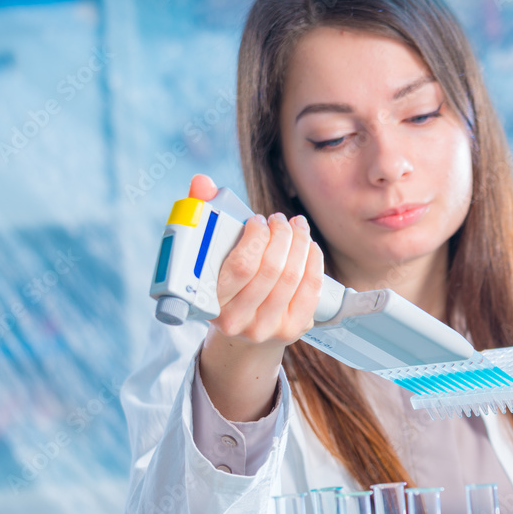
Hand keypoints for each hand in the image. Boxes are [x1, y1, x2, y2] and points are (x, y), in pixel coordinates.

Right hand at [191, 174, 324, 421]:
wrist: (241, 332)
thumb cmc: (222, 282)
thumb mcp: (205, 255)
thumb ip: (199, 214)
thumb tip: (201, 181)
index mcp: (209, 304)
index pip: (241, 266)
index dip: (256, 238)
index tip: (258, 221)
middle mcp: (237, 321)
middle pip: (272, 269)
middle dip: (281, 235)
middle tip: (280, 220)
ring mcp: (267, 329)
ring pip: (292, 277)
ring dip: (299, 243)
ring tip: (296, 226)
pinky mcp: (292, 330)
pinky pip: (310, 289)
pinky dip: (313, 261)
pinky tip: (309, 245)